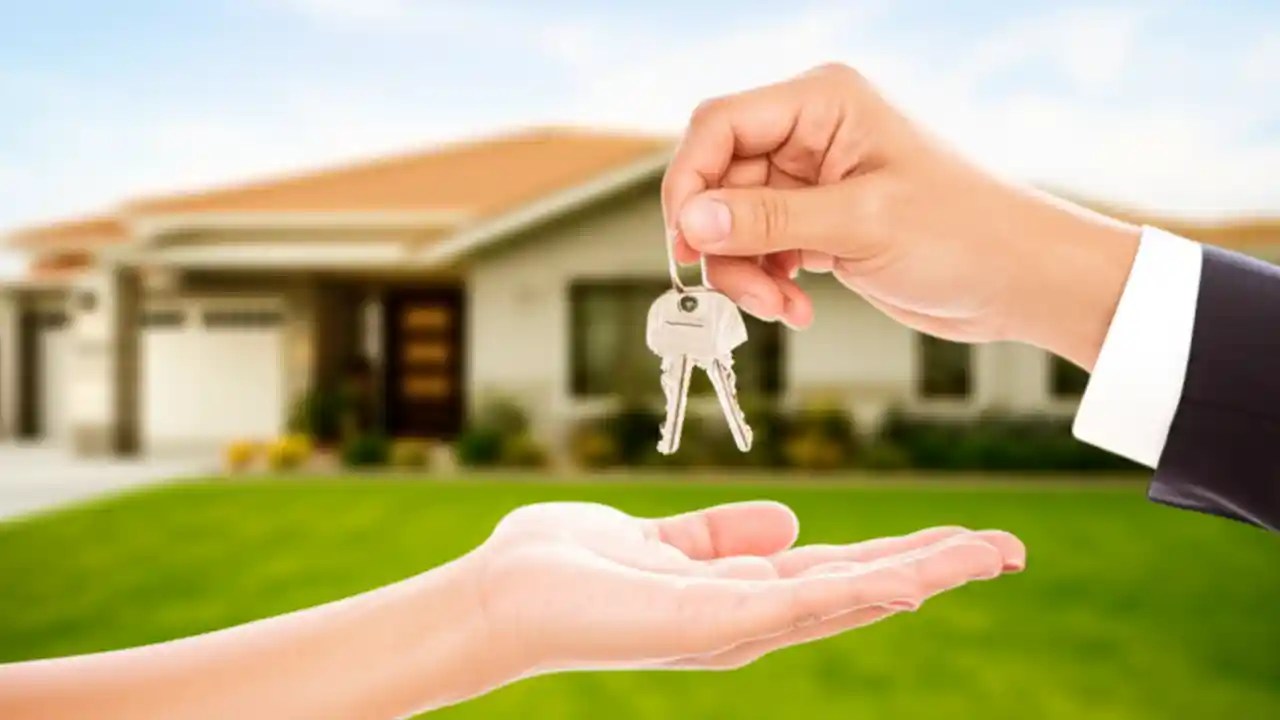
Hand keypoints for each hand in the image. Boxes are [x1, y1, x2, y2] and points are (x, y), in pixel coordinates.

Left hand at [469, 501, 1023, 674]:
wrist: (501, 594)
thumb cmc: (566, 566)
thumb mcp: (662, 538)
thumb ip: (720, 535)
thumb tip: (787, 521)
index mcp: (738, 592)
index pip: (837, 571)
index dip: (903, 557)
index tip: (962, 541)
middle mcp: (746, 618)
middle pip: (858, 589)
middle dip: (934, 570)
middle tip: (1007, 551)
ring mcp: (730, 626)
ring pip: (843, 598)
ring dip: (917, 576)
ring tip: (985, 554)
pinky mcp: (704, 623)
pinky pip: (792, 603)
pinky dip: (853, 590)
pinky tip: (905, 576)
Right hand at [662, 63, 1140, 369]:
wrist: (1020, 280)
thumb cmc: (965, 233)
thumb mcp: (860, 224)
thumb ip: (769, 220)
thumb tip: (692, 219)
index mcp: (822, 103)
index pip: (720, 125)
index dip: (690, 181)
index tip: (687, 241)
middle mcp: (810, 134)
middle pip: (719, 181)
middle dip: (723, 244)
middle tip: (747, 295)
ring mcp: (812, 181)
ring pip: (733, 223)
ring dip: (744, 272)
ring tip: (780, 307)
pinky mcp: (818, 223)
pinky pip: (760, 249)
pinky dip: (766, 282)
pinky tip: (796, 306)